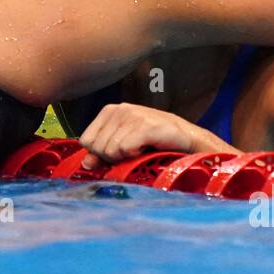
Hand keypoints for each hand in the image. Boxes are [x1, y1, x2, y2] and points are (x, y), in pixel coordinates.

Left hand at [78, 103, 239, 168]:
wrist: (189, 141)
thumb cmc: (155, 144)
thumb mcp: (124, 148)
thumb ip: (102, 155)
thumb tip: (86, 164)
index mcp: (110, 111)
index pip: (85, 140)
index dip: (100, 154)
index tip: (120, 152)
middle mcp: (119, 109)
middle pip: (95, 147)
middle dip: (112, 158)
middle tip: (133, 152)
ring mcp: (133, 115)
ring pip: (108, 150)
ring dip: (125, 158)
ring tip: (142, 149)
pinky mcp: (145, 125)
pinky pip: (123, 149)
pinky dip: (134, 156)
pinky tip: (147, 149)